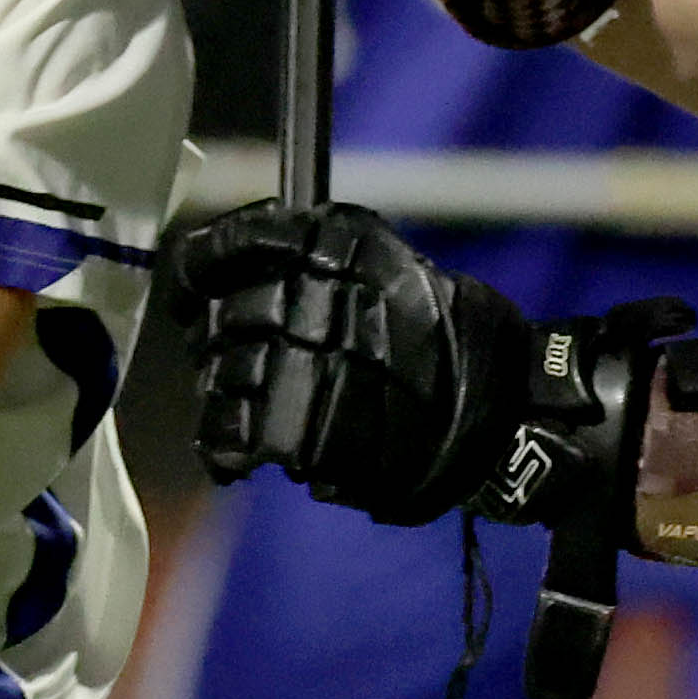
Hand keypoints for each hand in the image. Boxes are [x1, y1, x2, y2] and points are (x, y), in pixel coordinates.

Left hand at [167, 200, 533, 523]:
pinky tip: (238, 455)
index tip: (198, 288)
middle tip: (236, 359)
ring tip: (254, 409)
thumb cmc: (453, 344)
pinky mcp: (292, 428)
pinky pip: (228, 433)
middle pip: (218, 315)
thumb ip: (319, 262)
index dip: (203, 269)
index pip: (231, 243)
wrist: (499, 420)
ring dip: (225, 395)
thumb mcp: (392, 268)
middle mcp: (311, 292)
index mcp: (336, 243)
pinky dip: (226, 447)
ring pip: (217, 373)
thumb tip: (241, 270)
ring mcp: (297, 360)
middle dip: (217, 341)